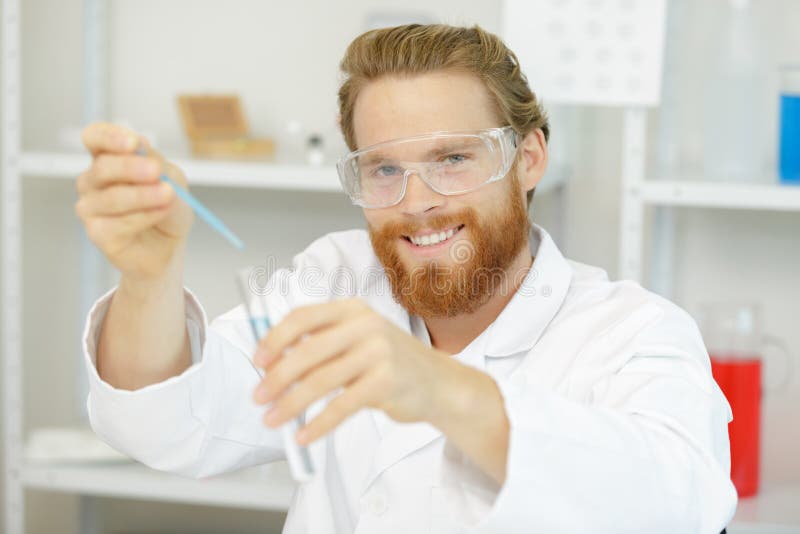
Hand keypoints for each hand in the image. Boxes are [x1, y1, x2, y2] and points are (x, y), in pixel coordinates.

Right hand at [75, 122, 193, 280]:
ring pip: (111, 197)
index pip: (94, 137)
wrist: (171, 241)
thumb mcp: (172, 178)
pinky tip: (160, 213)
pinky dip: (144, 216)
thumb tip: (140, 150)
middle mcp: (93, 180)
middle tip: (156, 171)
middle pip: (102, 167)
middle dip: (131, 168)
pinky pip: (117, 223)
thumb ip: (157, 163)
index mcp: (108, 157)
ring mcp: (91, 207)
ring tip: (168, 195)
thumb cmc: (167, 205)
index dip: (109, 137)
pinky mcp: (98, 233)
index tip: (133, 143)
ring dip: (143, 195)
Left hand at [251, 298, 457, 444]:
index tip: (258, 360)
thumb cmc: (391, 362)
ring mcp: (378, 352)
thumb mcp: (360, 340)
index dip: (275, 338)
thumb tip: (273, 364)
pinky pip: (341, 406)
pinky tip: (304, 436)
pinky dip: (318, 424)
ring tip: (273, 419)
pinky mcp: (386, 382)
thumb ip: (323, 345)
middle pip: (307, 351)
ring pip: (320, 381)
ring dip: (290, 404)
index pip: (303, 317)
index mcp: (352, 310)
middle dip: (276, 377)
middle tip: (258, 397)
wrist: (439, 383)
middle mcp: (365, 325)